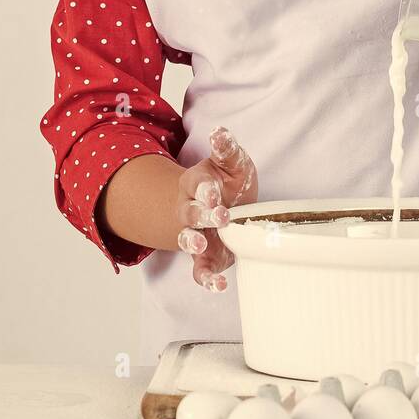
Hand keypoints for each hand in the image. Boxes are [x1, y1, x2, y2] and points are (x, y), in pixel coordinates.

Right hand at [176, 127, 257, 290]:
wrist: (225, 207)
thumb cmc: (229, 181)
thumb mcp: (231, 162)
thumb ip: (226, 149)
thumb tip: (219, 131)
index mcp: (197, 184)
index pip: (197, 185)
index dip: (205, 190)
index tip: (214, 192)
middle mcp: (191, 210)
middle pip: (190, 213)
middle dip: (202, 214)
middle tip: (221, 216)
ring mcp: (197, 234)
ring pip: (188, 240)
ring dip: (193, 242)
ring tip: (201, 244)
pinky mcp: (206, 256)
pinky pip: (201, 270)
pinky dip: (208, 279)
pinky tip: (220, 286)